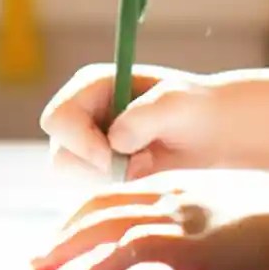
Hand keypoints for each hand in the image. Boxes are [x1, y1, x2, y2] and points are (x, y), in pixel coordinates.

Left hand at [29, 169, 268, 269]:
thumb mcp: (231, 216)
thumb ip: (200, 224)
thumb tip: (183, 253)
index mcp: (182, 188)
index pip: (117, 193)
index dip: (83, 215)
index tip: (63, 236)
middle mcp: (176, 196)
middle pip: (102, 206)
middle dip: (64, 231)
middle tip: (39, 256)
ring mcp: (184, 219)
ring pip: (107, 226)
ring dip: (69, 248)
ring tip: (44, 268)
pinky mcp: (193, 245)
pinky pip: (135, 250)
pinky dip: (106, 263)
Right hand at [40, 64, 216, 179]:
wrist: (209, 130)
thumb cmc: (195, 108)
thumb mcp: (178, 104)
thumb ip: (146, 116)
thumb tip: (114, 141)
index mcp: (91, 84)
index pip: (58, 118)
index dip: (80, 142)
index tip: (113, 156)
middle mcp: (81, 110)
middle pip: (60, 152)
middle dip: (96, 166)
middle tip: (139, 160)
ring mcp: (85, 138)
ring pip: (71, 174)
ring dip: (110, 175)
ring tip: (146, 160)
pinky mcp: (95, 162)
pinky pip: (89, 185)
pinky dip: (116, 182)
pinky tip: (143, 167)